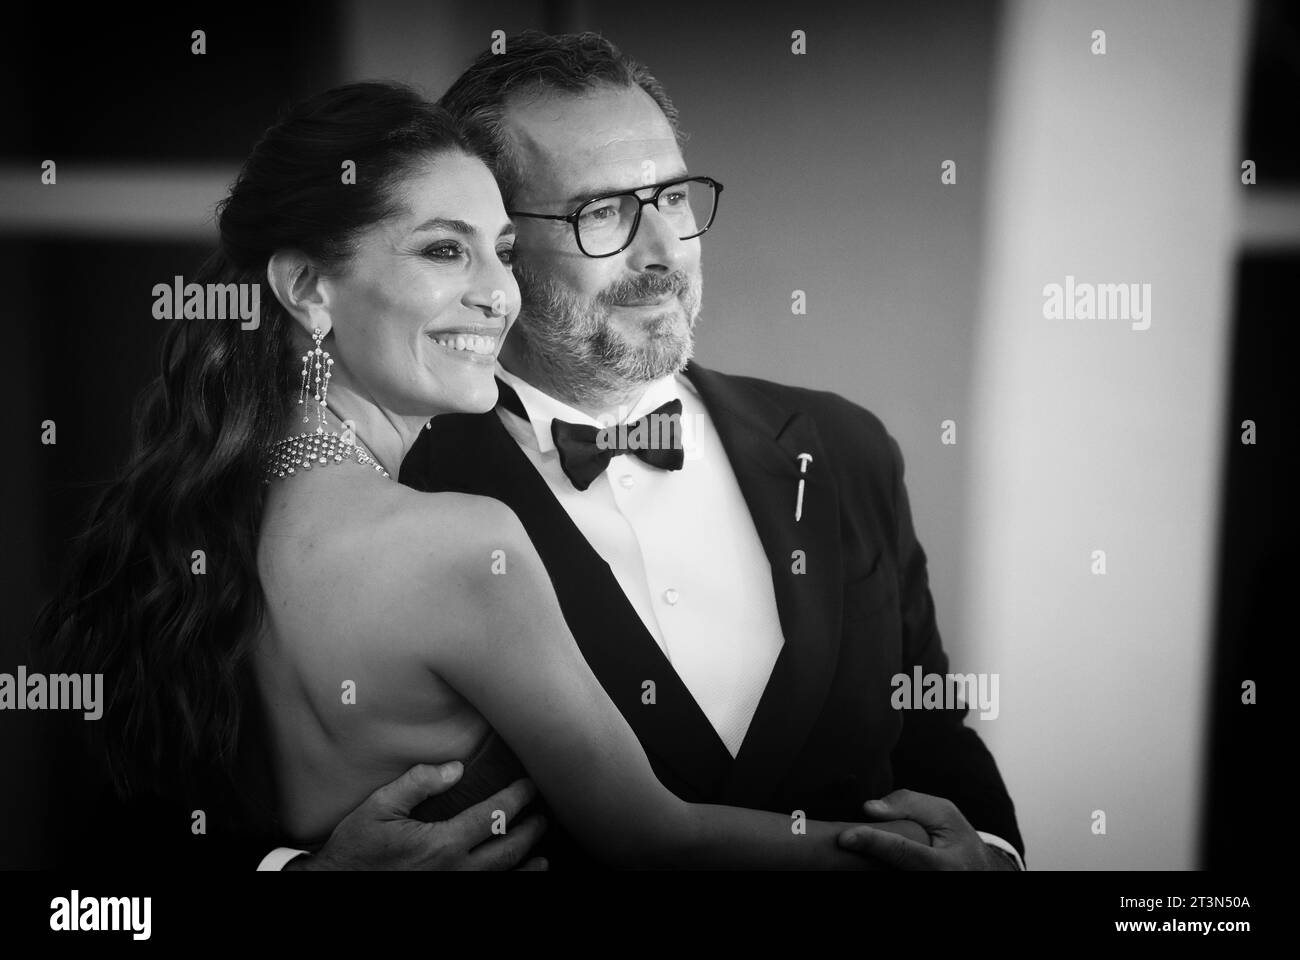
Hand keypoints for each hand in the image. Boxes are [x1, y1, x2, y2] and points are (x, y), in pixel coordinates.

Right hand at [286, 763, 547, 870]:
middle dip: (530, 831)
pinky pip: (487, 893)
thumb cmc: (356, 848)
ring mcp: (454, 890)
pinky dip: (507, 885)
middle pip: (508, 850)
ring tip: (542, 855)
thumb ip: (418, 783)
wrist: (337, 887)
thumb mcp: (379, 807)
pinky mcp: (447, 898)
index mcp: (442, 843)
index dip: (516, 799)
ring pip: (503, 878)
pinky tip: (515, 880)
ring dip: (526, 865)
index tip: (529, 784)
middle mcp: (455, 870)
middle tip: (543, 815)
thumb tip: (456, 768)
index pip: (493, 817)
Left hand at [836, 789, 1014, 869]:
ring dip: (864, 864)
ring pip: (880, 874)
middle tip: (842, 839)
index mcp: (943, 865)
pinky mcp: (904, 887)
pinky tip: (864, 852)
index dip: (872, 842)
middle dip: (861, 855)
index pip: (902, 852)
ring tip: (854, 843)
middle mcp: (931, 882)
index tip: (844, 837)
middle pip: (884, 869)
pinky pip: (881, 875)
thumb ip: (909, 805)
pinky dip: (872, 867)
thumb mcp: (943, 814)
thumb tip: (868, 808)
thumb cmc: (957, 838)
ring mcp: (919, 886)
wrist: (976, 872)